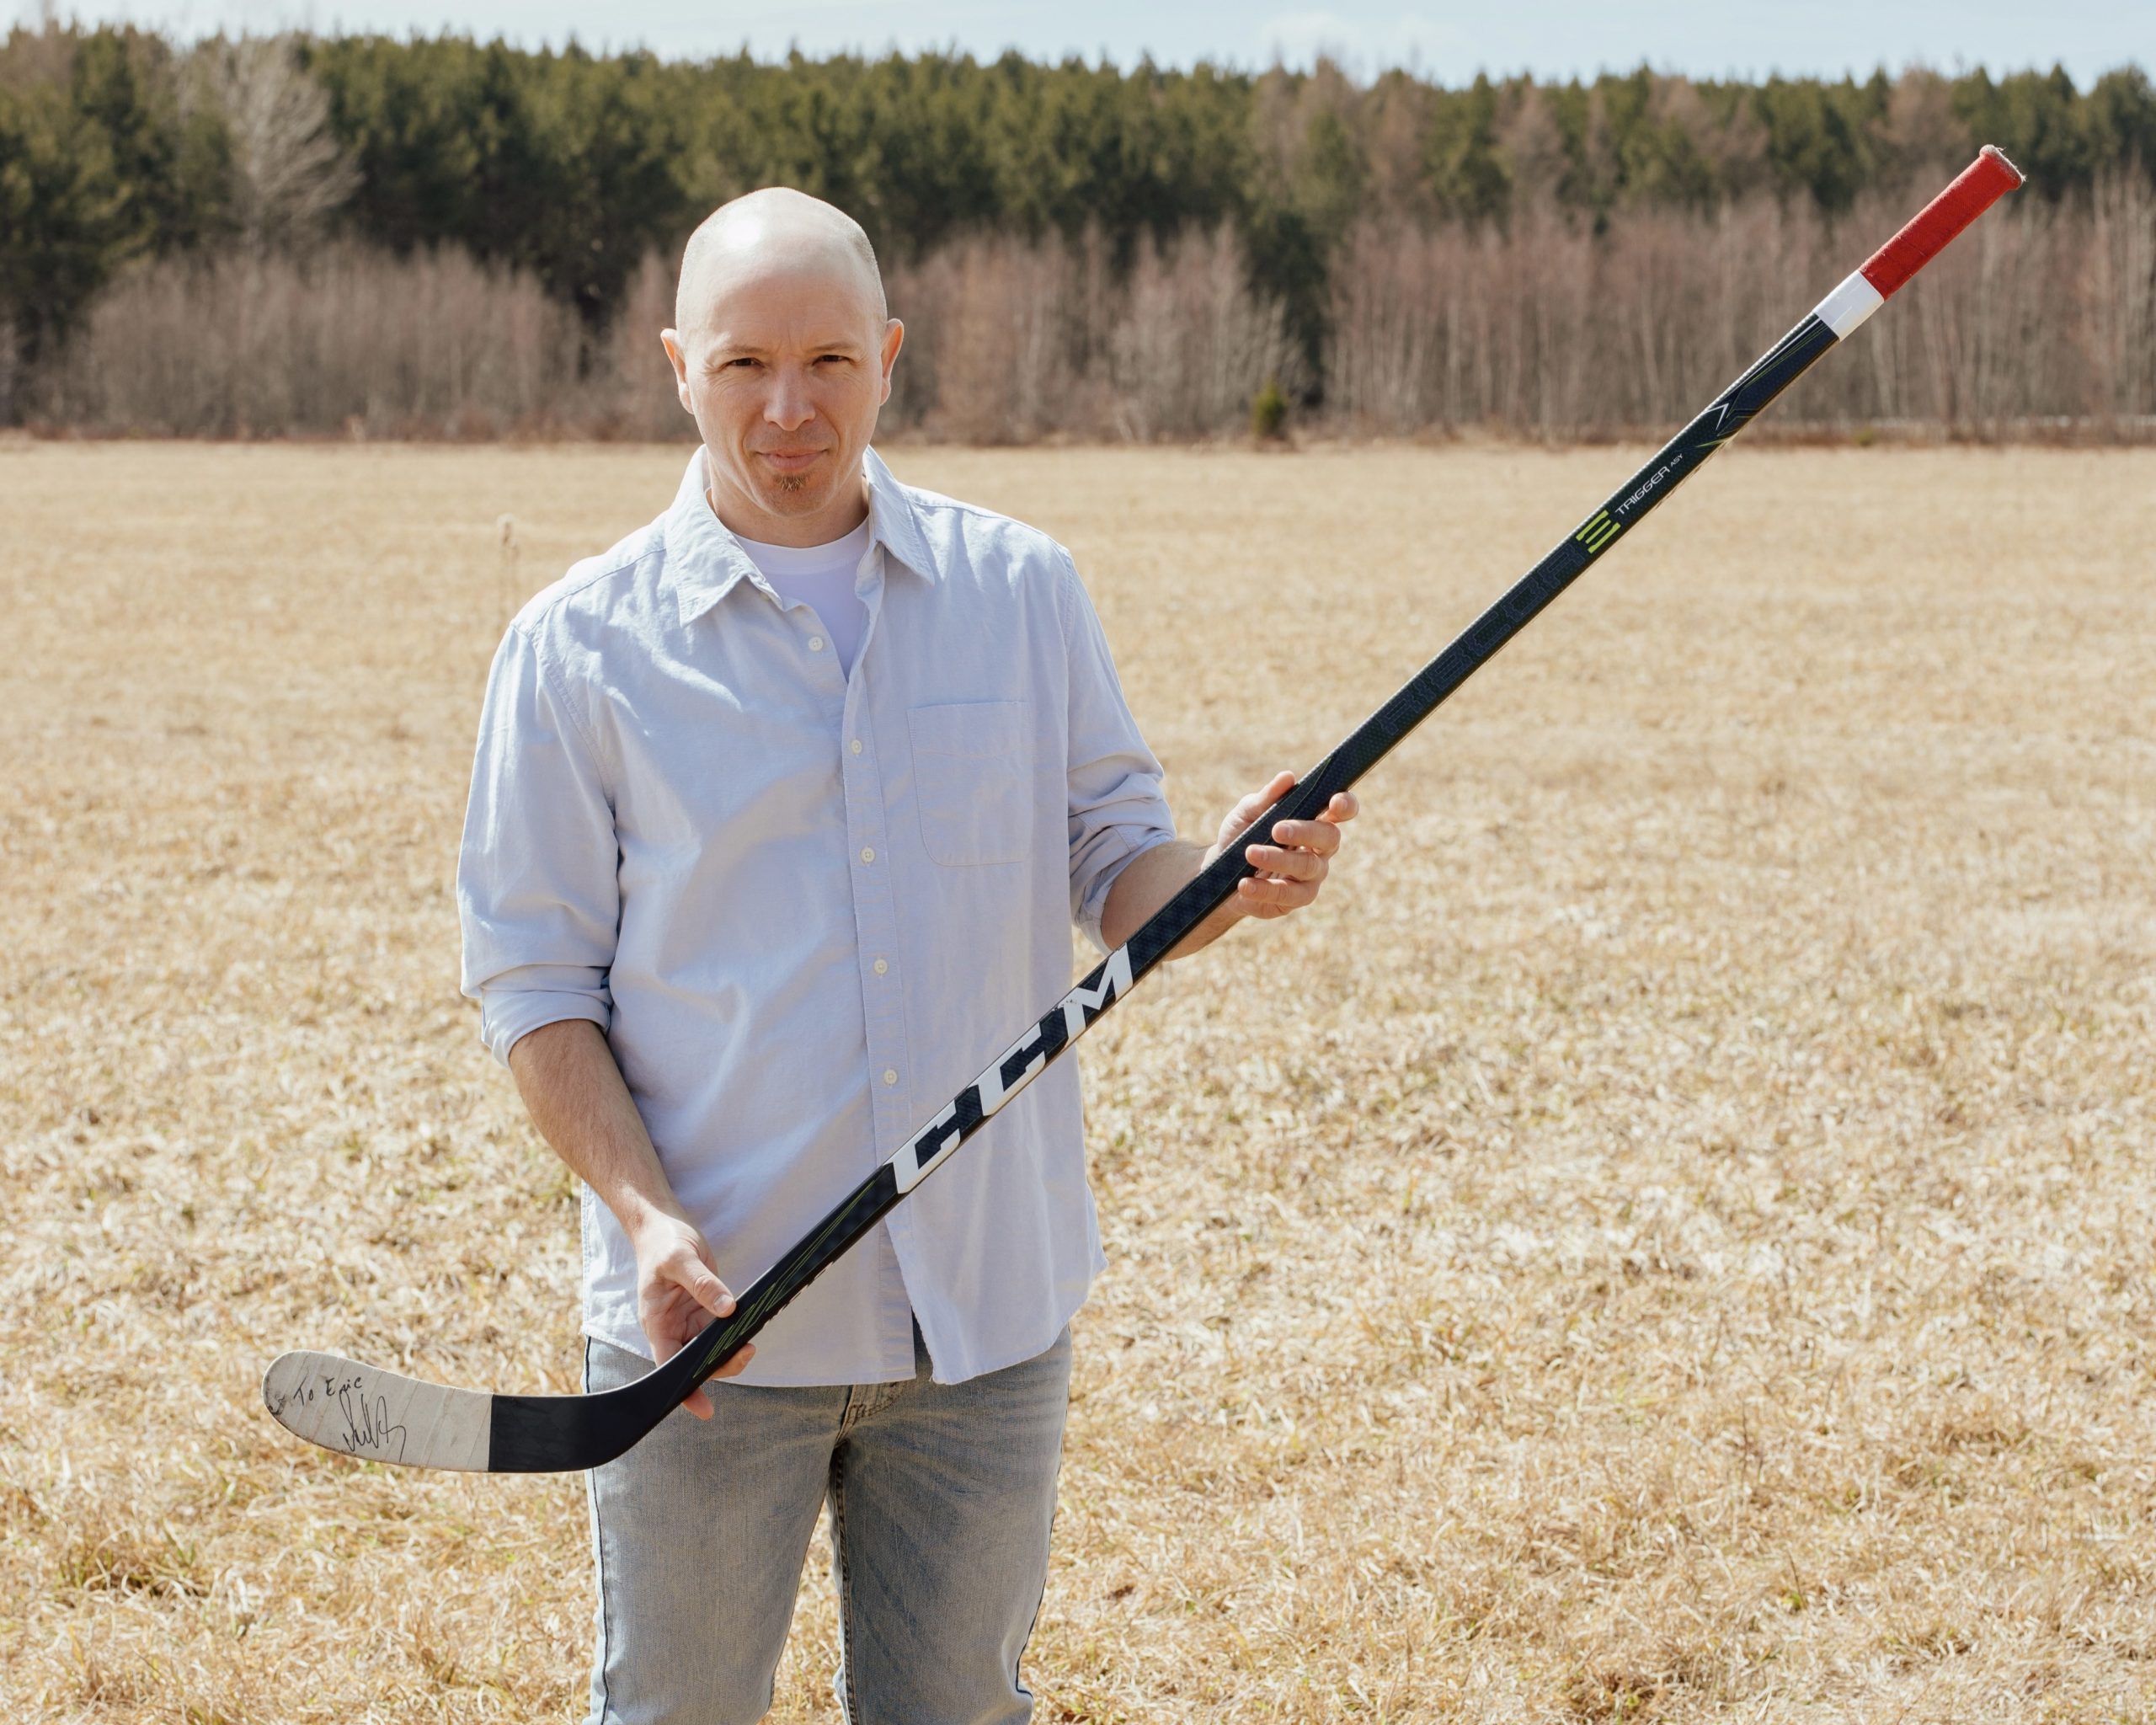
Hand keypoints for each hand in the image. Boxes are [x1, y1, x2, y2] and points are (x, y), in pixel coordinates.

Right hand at [632, 1211, 752, 1417]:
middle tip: (746, 1353)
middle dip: (719, 1365)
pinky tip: (748, 1329)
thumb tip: (727, 1309)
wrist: (662, 1225)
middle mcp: (670, 1328)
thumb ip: (703, 1284)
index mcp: (656, 1322)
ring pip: (709, 1349)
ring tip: (751, 1344)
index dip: (685, 1389)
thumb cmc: (663, 1243)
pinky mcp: (701, 1310)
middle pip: (693, 1361)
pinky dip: (733, 1333)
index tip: (705, 1409)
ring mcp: (687, 1320)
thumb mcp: (681, 1259)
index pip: (668, 1365)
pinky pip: (719, 1330)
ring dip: (729, 1351)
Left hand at [1205, 770, 1357, 920]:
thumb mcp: (1246, 812)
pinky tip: (1245, 884)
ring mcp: (1312, 876)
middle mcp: (1319, 848)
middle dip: (1305, 831)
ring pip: (1308, 867)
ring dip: (1279, 859)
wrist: (1219, 870)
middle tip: (1276, 829)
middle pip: (1330, 838)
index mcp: (1314, 820)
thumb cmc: (1240, 835)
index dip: (1346, 805)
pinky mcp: (1297, 899)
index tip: (1335, 801)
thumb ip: (1266, 798)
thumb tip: (1288, 777)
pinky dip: (1264, 889)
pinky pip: (1288, 895)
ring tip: (1250, 853)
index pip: (1342, 811)